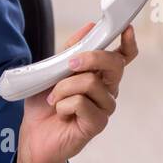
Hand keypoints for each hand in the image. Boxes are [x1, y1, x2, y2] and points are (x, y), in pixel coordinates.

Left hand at [15, 24, 138, 162]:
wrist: (33, 135)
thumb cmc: (44, 104)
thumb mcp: (52, 71)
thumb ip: (71, 50)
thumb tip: (89, 27)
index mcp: (100, 75)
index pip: (122, 57)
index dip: (128, 43)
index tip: (126, 29)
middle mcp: (107, 90)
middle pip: (114, 64)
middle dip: (91, 57)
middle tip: (70, 63)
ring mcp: (105, 107)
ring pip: (90, 82)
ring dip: (64, 87)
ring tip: (54, 99)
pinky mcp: (97, 123)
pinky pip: (81, 102)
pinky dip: (63, 104)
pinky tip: (60, 113)